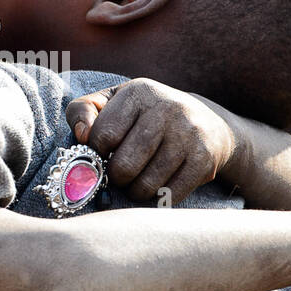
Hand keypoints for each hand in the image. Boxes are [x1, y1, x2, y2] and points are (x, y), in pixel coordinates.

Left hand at [64, 78, 233, 203]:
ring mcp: (188, 135)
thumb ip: (82, 110)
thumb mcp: (113, 102)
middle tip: (119, 174)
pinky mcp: (204, 159)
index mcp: (139, 92)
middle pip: (124, 165)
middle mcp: (167, 108)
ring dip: (135, 191)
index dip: (97, 152)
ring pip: (146, 185)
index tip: (105, 152)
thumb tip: (81, 135)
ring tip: (137, 180)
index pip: (103, 136)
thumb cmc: (146, 116)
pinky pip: (170, 194)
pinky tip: (158, 186)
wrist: (208, 123)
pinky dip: (158, 198)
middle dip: (115, 177)